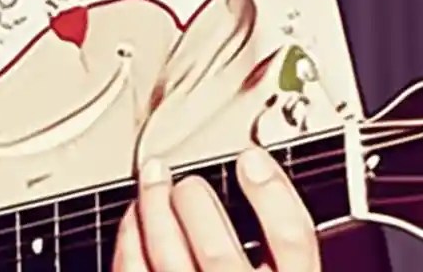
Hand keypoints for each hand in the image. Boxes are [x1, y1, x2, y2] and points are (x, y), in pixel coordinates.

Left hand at [112, 147, 320, 270]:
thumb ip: (281, 263)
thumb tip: (267, 204)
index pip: (293, 242)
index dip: (272, 194)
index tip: (251, 160)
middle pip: (219, 251)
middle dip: (195, 203)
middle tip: (187, 182)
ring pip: (169, 257)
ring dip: (154, 210)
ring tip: (152, 182)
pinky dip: (129, 242)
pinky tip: (132, 222)